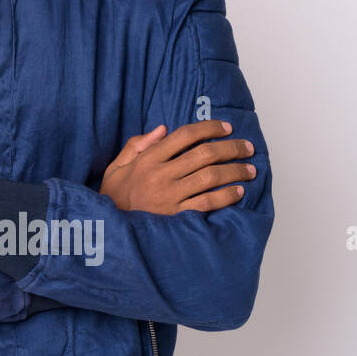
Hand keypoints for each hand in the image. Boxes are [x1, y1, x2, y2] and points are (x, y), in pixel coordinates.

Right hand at [100, 120, 255, 214]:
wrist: (106, 228)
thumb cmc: (114, 196)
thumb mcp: (116, 166)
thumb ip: (137, 145)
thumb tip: (163, 128)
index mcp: (147, 159)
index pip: (184, 135)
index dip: (209, 128)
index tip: (226, 127)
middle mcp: (161, 174)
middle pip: (204, 154)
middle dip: (231, 148)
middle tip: (247, 147)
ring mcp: (170, 196)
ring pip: (210, 177)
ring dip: (235, 171)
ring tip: (249, 169)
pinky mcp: (177, 215)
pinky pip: (208, 202)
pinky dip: (226, 195)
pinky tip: (238, 191)